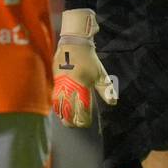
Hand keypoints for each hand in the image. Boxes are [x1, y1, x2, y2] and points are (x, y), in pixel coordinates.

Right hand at [51, 9, 116, 127]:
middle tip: (77, 124)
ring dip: (63, 116)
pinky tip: (60, 112)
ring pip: (59, 106)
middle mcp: (70, 87)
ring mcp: (61, 84)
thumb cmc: (89, 60)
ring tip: (67, 122)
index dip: (84, 119)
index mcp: (82, 85)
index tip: (86, 122)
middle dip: (72, 121)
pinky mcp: (55, 81)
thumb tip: (113, 103)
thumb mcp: (100, 74)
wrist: (74, 44)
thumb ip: (106, 90)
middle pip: (68, 110)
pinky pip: (55, 98)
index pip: (81, 109)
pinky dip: (57, 107)